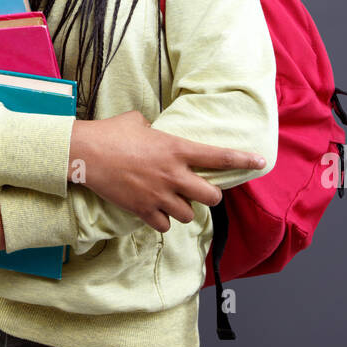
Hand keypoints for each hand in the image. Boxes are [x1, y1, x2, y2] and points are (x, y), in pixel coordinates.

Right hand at [68, 110, 266, 232]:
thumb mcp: (138, 121)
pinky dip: (164, 221)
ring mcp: (159, 195)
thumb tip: (153, 130)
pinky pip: (165, 225)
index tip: (260, 161)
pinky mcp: (143, 210)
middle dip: (210, 196)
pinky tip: (156, 211)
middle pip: (211, 197)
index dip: (243, 159)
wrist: (85, 154)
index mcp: (176, 149)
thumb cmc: (111, 133)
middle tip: (200, 191)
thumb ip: (155, 129)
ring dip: (185, 209)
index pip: (219, 156)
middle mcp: (173, 174)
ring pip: (189, 215)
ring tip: (173, 200)